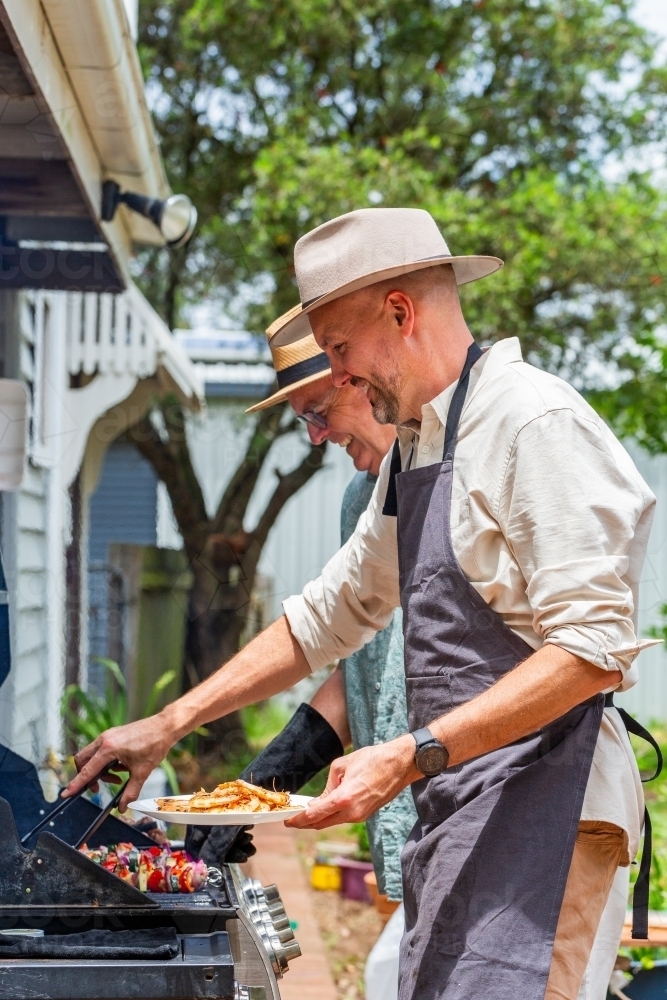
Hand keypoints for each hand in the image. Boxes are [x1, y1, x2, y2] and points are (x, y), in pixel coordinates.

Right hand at [63, 714, 175, 811]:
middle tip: (98, 787)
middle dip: (87, 776)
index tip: (65, 794)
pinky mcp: (113, 735)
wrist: (165, 726)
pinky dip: (106, 762)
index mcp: (108, 748)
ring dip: (99, 770)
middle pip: (83, 761)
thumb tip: (122, 807)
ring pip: (92, 756)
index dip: (76, 784)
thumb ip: (130, 792)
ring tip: (117, 778)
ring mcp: (108, 736)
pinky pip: (102, 751)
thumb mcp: (142, 772)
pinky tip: (122, 768)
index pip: (87, 770)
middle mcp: (104, 740)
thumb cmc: (154, 744)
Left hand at [286, 734, 419, 829]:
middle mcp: (352, 812)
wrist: (400, 764)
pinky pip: (343, 818)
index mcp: (343, 799)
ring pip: (332, 822)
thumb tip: (319, 800)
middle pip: (321, 824)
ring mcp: (360, 816)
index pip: (314, 815)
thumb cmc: (372, 759)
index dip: (298, 820)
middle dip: (305, 823)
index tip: (287, 821)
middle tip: (292, 819)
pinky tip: (324, 808)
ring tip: (305, 812)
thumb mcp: (342, 765)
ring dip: (318, 819)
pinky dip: (331, 815)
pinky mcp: (366, 815)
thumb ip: (328, 785)